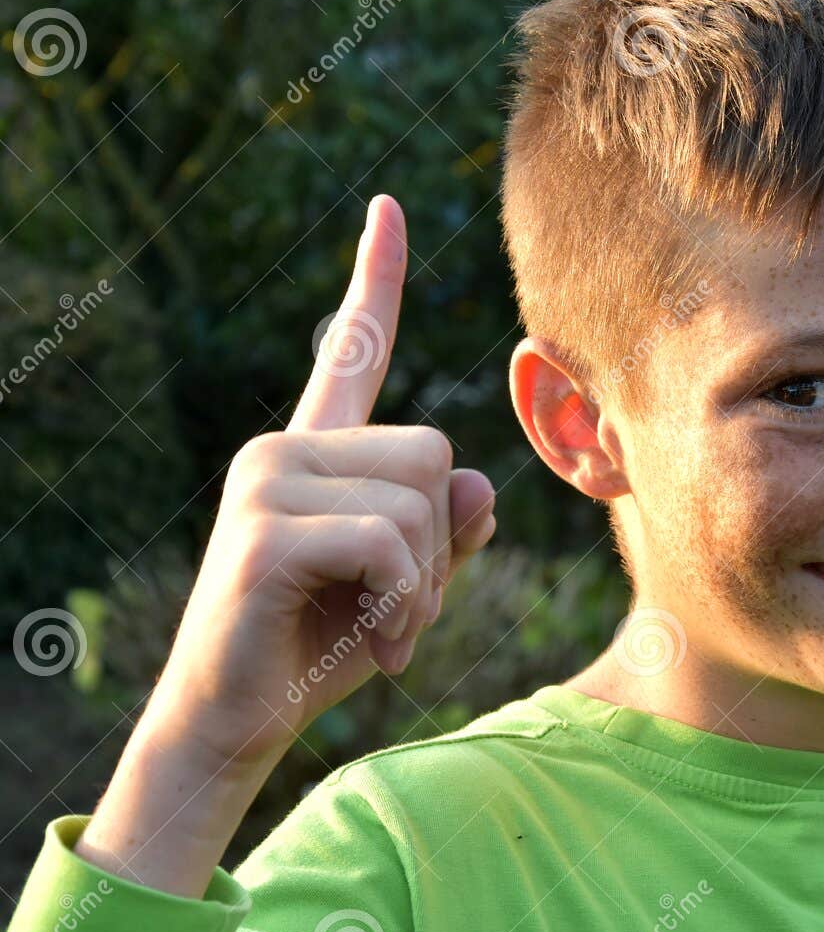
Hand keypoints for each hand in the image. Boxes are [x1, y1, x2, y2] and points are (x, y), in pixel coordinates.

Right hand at [148, 194, 495, 766]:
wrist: (236, 724)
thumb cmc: (319, 651)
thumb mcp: (406, 588)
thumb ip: (446, 532)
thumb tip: (479, 483)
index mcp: (316, 452)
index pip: (355, 350)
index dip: (377, 279)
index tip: (390, 207)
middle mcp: (284, 448)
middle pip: (437, 451)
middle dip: (439, 546)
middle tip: (400, 611)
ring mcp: (267, 480)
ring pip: (420, 500)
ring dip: (423, 587)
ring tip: (381, 630)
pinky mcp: (266, 529)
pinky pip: (391, 544)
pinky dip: (402, 605)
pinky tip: (372, 643)